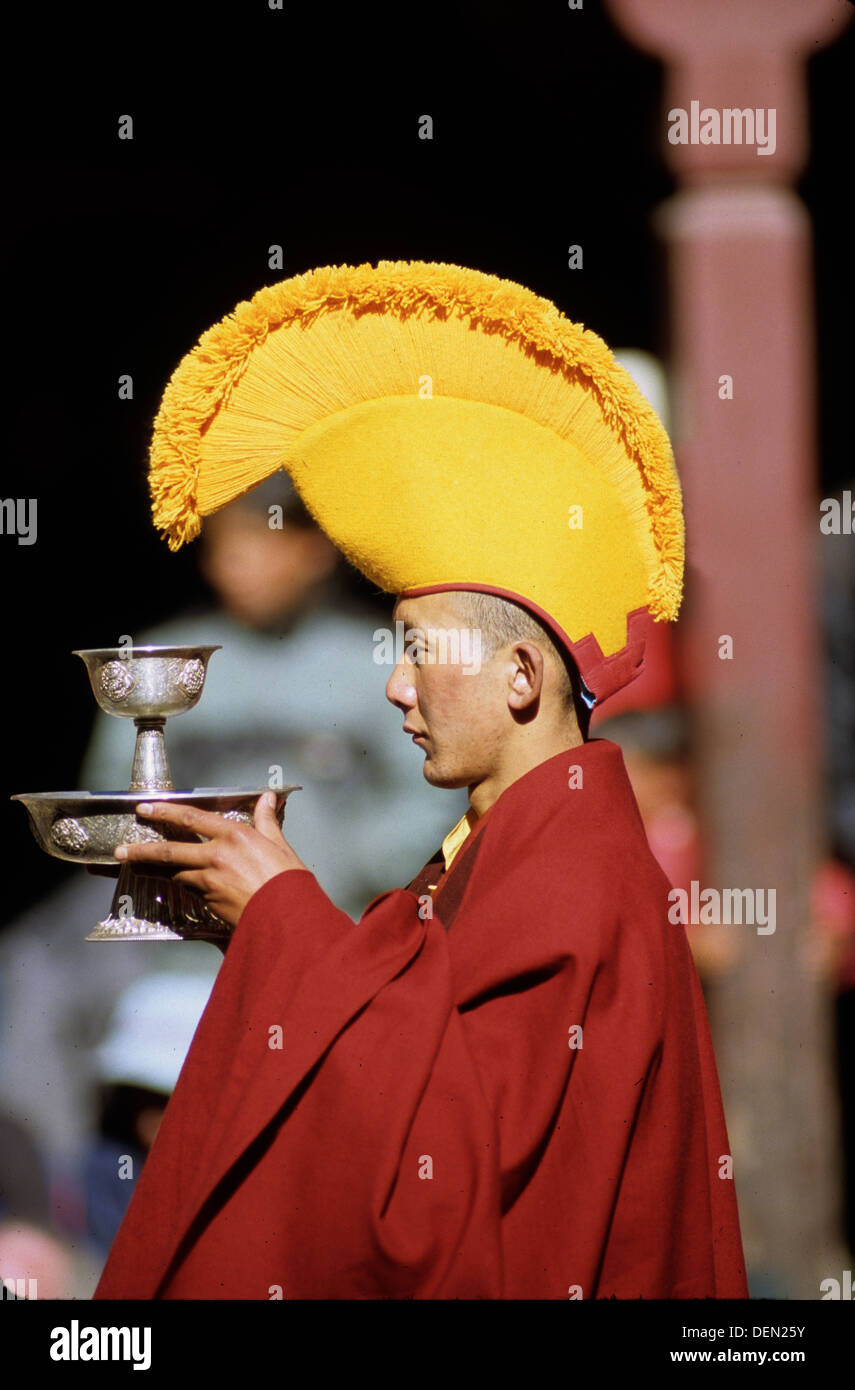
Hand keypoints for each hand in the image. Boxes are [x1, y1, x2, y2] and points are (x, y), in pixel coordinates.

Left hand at [114, 792, 306, 927]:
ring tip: (133, 867)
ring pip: (173, 872)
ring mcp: (209, 880)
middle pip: (170, 849)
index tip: (144, 808)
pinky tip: (166, 885)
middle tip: (121, 849)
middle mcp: (216, 854)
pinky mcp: (208, 901)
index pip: (191, 818)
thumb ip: (266, 821)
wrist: (287, 915)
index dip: (165, 811)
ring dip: (151, 869)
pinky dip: (175, 885)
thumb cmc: (289, 880)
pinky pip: (187, 890)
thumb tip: (266, 797)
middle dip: (141, 848)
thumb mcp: (279, 845)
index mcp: (234, 835)